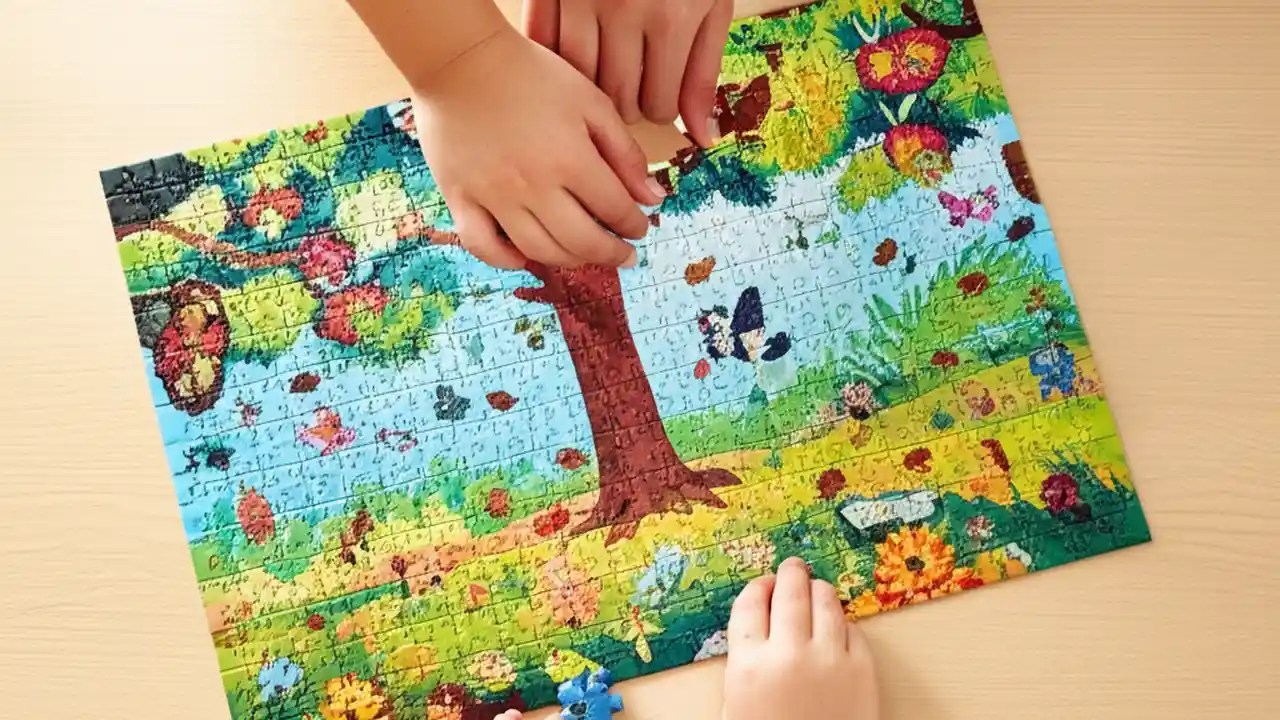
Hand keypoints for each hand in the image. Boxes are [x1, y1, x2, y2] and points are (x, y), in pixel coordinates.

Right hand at [414, 25, 663, 269]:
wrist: (461, 59)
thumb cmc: (530, 74)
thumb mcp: (591, 102)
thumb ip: (624, 152)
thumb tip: (653, 198)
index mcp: (572, 159)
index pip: (615, 210)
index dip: (633, 225)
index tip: (639, 228)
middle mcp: (534, 186)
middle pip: (581, 241)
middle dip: (610, 253)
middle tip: (622, 254)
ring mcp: (494, 197)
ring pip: (538, 250)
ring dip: (569, 260)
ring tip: (583, 254)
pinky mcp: (461, 198)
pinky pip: (482, 246)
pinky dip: (505, 260)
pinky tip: (523, 257)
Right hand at [524, 0, 732, 146]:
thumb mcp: (710, 6)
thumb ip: (704, 72)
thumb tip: (704, 136)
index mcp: (672, 19)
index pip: (659, 104)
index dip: (659, 109)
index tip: (657, 96)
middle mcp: (625, 11)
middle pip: (615, 98)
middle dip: (625, 104)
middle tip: (630, 87)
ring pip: (576, 78)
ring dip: (588, 86)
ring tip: (603, 72)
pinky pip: (542, 43)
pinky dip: (552, 58)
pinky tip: (565, 58)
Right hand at [722, 557, 880, 719]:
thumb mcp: (737, 706)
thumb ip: (744, 664)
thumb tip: (756, 626)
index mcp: (749, 665)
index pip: (750, 604)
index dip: (758, 587)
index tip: (764, 584)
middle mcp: (788, 654)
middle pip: (790, 592)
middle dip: (791, 574)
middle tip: (794, 567)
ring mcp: (830, 660)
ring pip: (826, 602)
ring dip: (819, 591)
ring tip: (817, 589)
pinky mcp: (863, 671)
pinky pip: (853, 631)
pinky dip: (844, 625)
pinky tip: (837, 628)